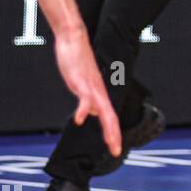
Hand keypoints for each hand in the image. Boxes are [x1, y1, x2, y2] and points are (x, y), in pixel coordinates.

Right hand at [53, 28, 121, 158]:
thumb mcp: (83, 85)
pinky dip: (83, 109)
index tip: (115, 149)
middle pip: (110, 118)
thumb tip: (92, 113)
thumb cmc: (77, 61)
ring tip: (110, 142)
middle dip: (113, 136)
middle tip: (116, 152)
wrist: (74, 39)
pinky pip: (84, 97)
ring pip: (103, 110)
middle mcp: (98, 92)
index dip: (113, 134)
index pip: (110, 118)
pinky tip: (80, 120)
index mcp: (99, 95)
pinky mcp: (80, 81)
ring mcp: (90, 87)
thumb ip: (89, 99)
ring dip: (107, 128)